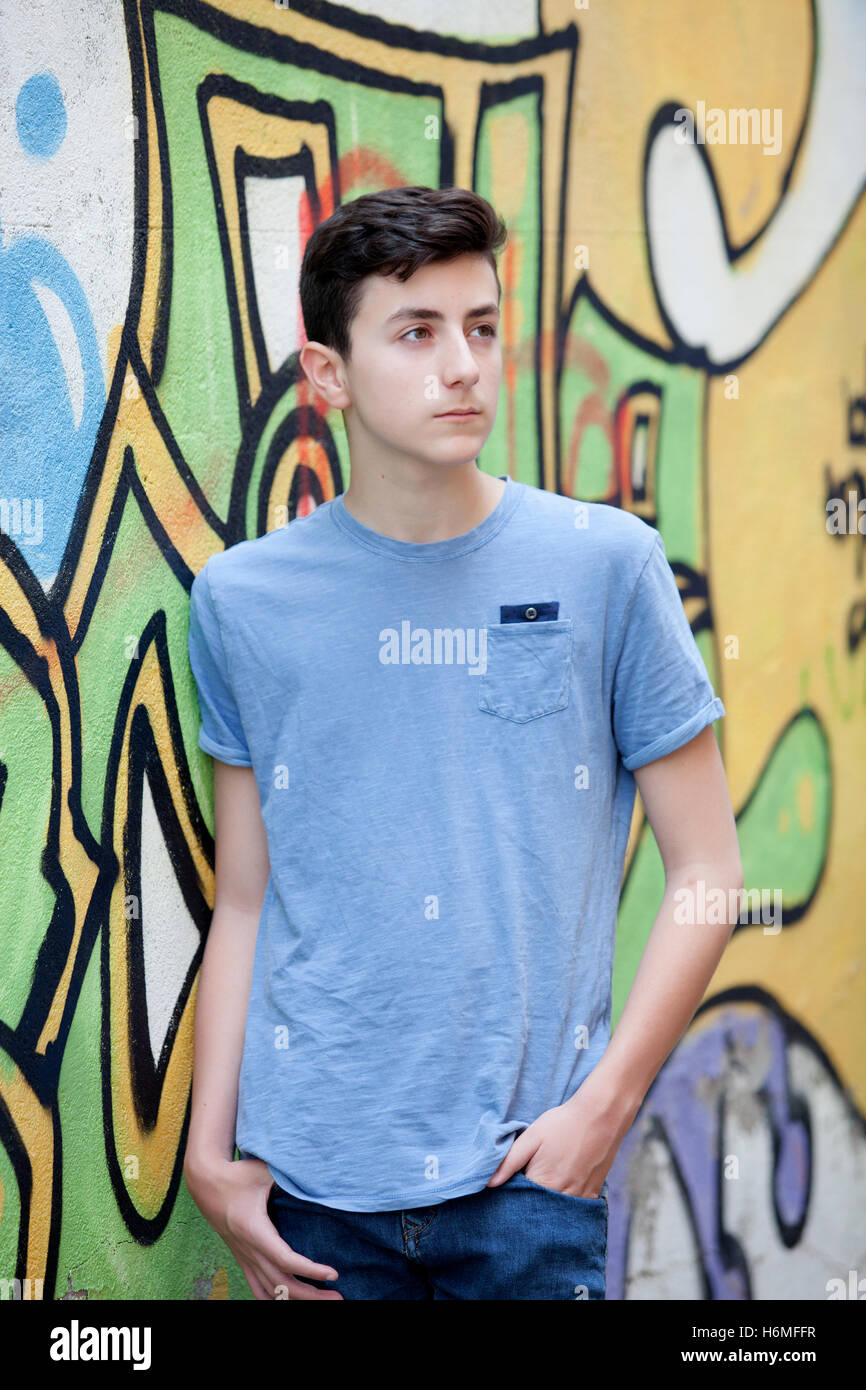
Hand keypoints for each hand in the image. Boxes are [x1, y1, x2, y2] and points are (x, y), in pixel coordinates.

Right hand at [184, 1155, 343, 1299]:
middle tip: (339, 1296)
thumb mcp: (263, 1171)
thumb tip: (315, 1176)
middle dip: (311, 1295)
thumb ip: (288, 1175)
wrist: (205, 1182)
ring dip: (296, 1300)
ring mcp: (244, 1257)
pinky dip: (274, 1298)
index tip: (333, 1274)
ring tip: (322, 1300)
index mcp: (255, 1230)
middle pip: (281, 1284)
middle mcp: (249, 1250)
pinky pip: (257, 1288)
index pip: (285, 1260)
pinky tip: (289, 1301)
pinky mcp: (242, 1258)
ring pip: (270, 1291)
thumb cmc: (237, 1174)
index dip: (310, 1270)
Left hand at [485, 1071, 638, 1197]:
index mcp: (544, 1183)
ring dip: (547, 1206)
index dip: (512, 1196)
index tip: (510, 1188)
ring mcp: (580, 1198)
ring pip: (556, 1212)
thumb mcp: (531, 1137)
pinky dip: (564, 1205)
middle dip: (529, 1204)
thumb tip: (488, 1184)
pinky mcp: (593, 1195)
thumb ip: (509, 1163)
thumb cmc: (563, 1124)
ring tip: (545, 1185)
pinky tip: (560, 1189)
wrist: (600, 1116)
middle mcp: (563, 1197)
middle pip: (538, 1211)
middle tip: (526, 1185)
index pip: (520, 1202)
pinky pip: (573, 1209)